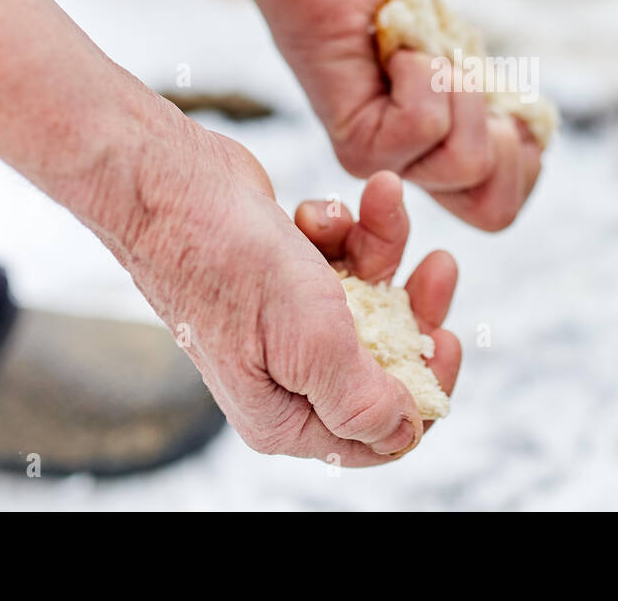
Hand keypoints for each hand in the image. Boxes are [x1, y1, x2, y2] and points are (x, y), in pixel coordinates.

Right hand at [123, 124, 457, 465]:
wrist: (169, 183)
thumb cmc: (231, 265)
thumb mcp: (312, 343)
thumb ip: (363, 400)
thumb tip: (406, 433)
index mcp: (287, 413)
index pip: (378, 434)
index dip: (425, 392)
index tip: (448, 338)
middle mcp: (286, 374)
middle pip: (384, 358)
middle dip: (416, 306)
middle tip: (440, 265)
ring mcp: (285, 320)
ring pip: (370, 294)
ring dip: (380, 245)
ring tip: (381, 200)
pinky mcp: (285, 272)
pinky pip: (340, 256)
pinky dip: (340, 227)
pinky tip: (315, 208)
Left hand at [267, 0, 542, 230]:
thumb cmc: (396, 3)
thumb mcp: (464, 52)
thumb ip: (496, 96)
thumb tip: (527, 127)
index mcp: (442, 159)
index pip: (499, 211)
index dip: (524, 161)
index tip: (504, 106)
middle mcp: (412, 173)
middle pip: (492, 209)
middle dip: (505, 142)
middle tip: (468, 88)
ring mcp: (383, 168)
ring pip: (467, 161)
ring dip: (462, 92)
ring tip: (424, 60)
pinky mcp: (358, 149)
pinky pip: (425, 123)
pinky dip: (424, 73)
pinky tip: (396, 53)